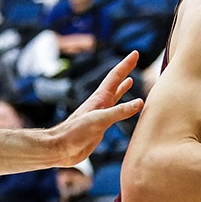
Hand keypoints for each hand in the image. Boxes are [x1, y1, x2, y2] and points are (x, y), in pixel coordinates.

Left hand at [44, 51, 141, 166]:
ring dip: (122, 88)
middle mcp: (100, 103)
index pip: (115, 76)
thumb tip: (140, 102)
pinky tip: (123, 110)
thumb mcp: (99, 120)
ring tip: (130, 80)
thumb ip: (120, 111)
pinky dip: (121, 107)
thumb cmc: (75, 133)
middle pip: (115, 82)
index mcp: (100, 98)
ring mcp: (100, 114)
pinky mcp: (100, 125)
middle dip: (125, 71)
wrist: (60, 148)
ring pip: (114, 97)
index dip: (126, 64)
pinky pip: (114, 112)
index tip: (135, 53)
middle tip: (134, 60)